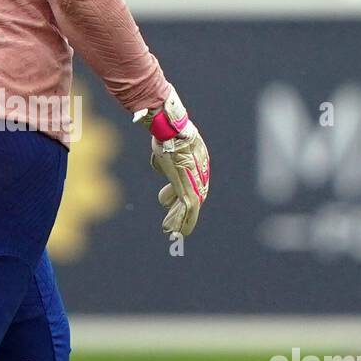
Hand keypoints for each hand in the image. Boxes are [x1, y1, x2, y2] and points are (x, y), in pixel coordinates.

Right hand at [134, 86, 209, 236]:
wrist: (171, 127)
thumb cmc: (166, 132)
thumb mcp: (168, 146)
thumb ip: (166, 158)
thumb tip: (160, 165)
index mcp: (197, 164)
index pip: (194, 186)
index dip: (184, 199)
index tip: (175, 206)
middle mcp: (199, 173)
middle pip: (194, 198)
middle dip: (184, 215)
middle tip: (176, 228)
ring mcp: (193, 179)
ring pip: (190, 206)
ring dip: (179, 220)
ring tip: (172, 233)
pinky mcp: (186, 185)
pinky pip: (185, 207)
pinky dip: (180, 220)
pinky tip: (173, 230)